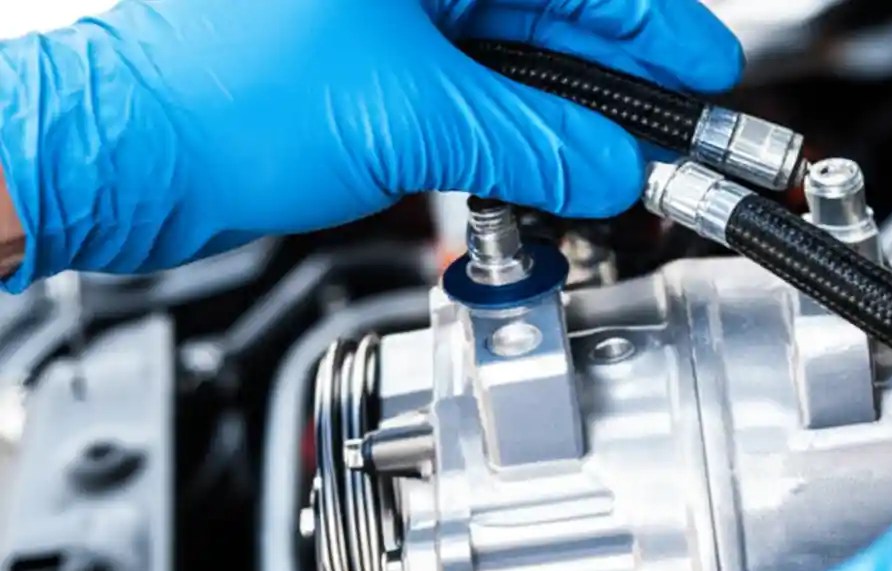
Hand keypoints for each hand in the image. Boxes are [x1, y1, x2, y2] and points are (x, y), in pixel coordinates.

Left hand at [0, 0, 741, 290]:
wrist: (124, 161)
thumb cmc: (221, 102)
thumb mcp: (415, 119)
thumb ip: (532, 142)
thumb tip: (608, 167)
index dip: (646, 26)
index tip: (699, 67)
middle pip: (544, 12)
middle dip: (617, 72)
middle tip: (679, 118)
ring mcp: (380, 14)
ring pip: (507, 56)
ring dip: (565, 112)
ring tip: (627, 154)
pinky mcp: (363, 63)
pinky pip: (465, 89)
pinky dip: (510, 129)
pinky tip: (555, 158)